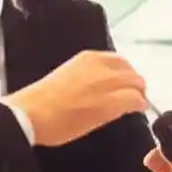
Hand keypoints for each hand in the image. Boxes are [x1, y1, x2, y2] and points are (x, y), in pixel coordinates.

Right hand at [5, 50, 147, 145]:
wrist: (31, 113)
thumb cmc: (41, 101)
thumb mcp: (67, 77)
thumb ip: (86, 77)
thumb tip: (97, 89)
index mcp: (88, 58)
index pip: (119, 61)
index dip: (124, 74)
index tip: (123, 85)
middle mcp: (101, 66)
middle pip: (131, 72)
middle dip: (135, 85)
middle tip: (133, 98)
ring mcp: (108, 83)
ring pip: (137, 84)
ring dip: (139, 94)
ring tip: (135, 105)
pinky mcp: (112, 103)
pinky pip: (136, 100)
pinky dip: (139, 105)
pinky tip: (136, 111)